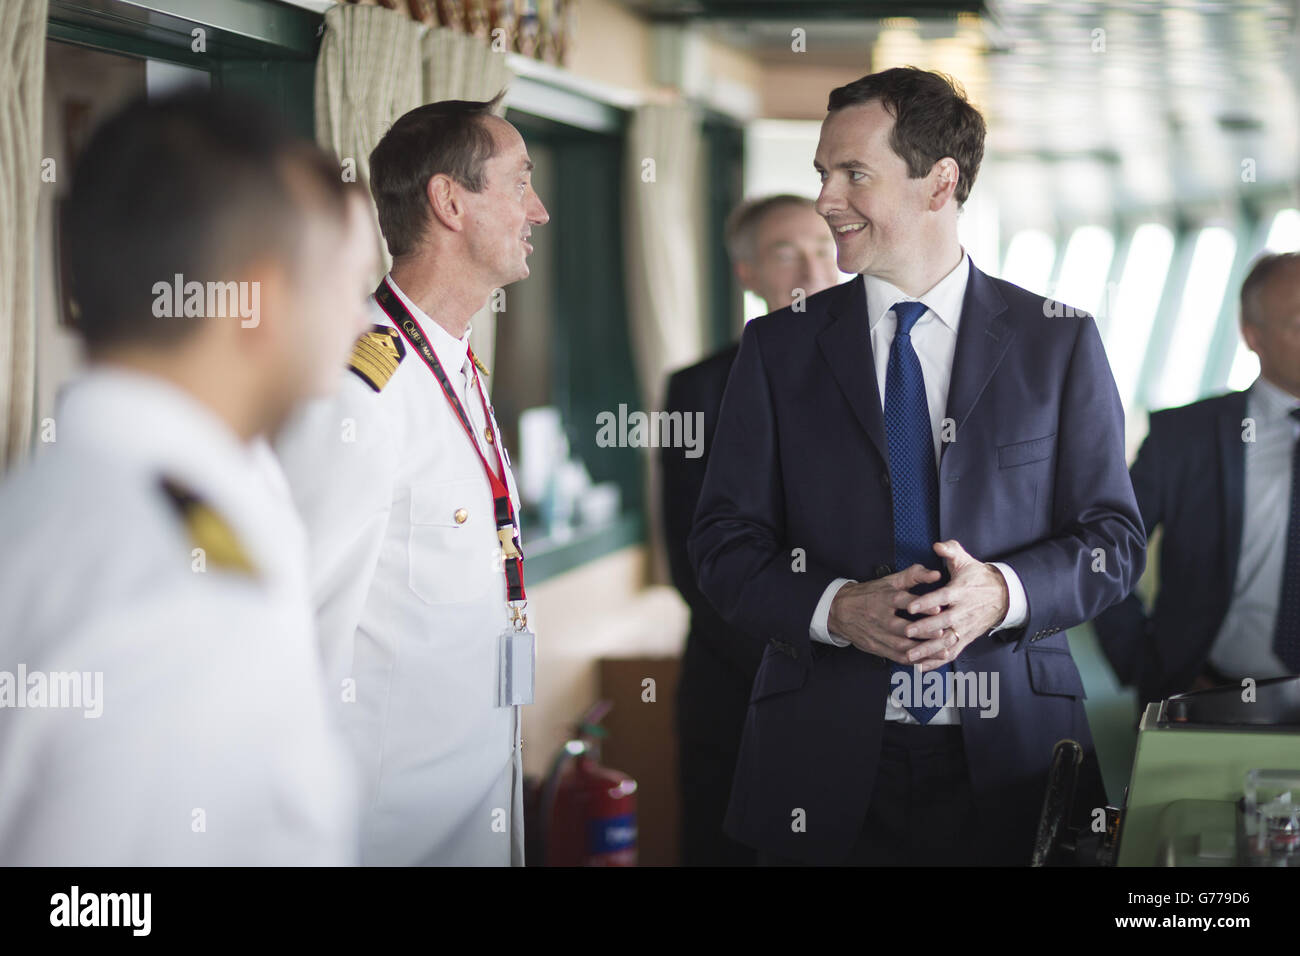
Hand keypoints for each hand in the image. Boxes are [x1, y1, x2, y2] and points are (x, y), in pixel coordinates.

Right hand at [828, 564, 958, 665]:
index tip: (939, 610)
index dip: (922, 607)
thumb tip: (936, 574)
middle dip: (926, 633)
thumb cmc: (869, 593)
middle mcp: (881, 618)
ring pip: (903, 646)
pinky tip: (927, 661)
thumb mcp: (889, 581)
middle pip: (905, 628)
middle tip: (945, 635)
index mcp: (885, 598)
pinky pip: (896, 656)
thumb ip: (914, 575)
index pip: (904, 602)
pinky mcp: (876, 647)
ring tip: (943, 651)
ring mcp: (878, 635)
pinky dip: (912, 661)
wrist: (839, 610)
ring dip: (923, 650)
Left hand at [900, 539, 1008, 668]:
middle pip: (944, 622)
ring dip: (928, 650)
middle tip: (906, 632)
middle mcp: (963, 612)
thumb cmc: (978, 577)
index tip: (911, 606)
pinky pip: (951, 653)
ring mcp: (965, 628)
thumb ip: (951, 551)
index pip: (942, 598)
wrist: (1003, 596)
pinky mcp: (966, 639)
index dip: (927, 602)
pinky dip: (937, 662)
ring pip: (946, 642)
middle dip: (925, 629)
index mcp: (961, 592)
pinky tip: (921, 667)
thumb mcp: (966, 560)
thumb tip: (938, 546)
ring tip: (910, 656)